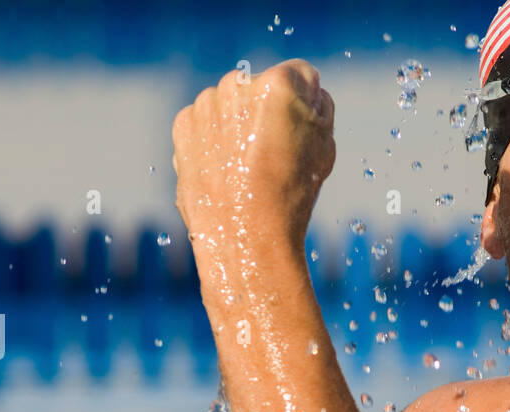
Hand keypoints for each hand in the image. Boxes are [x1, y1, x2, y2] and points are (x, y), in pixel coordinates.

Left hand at [172, 59, 335, 260]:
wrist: (245, 237)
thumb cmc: (290, 196)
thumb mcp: (325, 148)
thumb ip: (319, 106)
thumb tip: (307, 91)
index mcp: (278, 85)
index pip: (302, 75)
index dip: (307, 105)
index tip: (302, 134)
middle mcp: (237, 85)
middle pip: (262, 87)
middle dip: (267, 112)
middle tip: (273, 155)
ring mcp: (206, 104)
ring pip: (231, 104)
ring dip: (239, 124)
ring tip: (248, 167)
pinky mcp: (184, 124)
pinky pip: (205, 121)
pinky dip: (214, 139)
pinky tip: (226, 168)